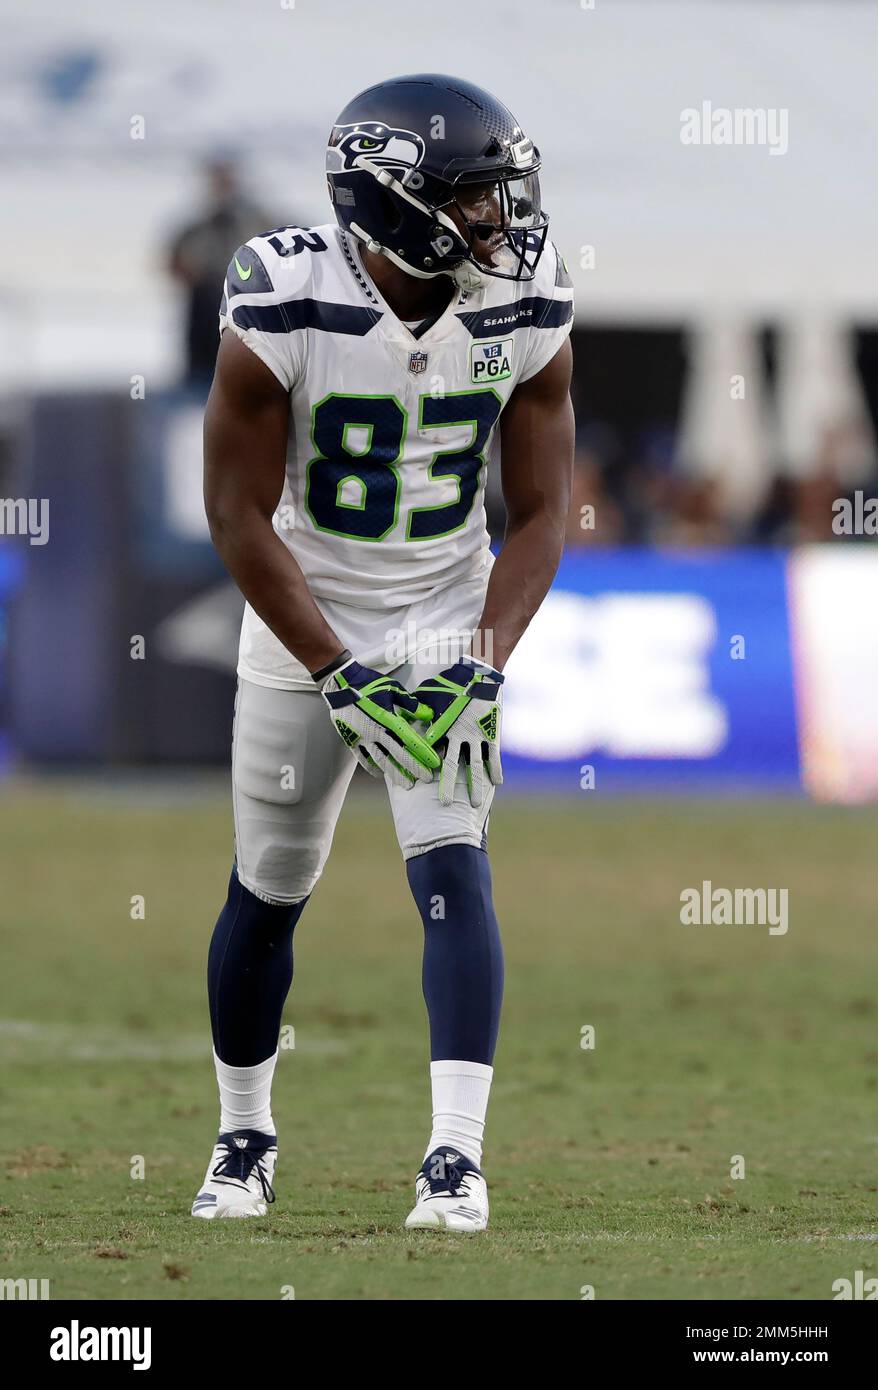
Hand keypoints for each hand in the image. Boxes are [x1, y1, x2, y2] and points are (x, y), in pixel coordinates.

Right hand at [319, 658, 440, 788]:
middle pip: (397, 754)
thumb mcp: (393, 689)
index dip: (423, 752)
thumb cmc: (368, 683)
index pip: (410, 740)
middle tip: (425, 778)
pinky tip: (380, 774)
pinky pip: (362, 757)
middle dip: (413, 767)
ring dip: (395, 772)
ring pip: (381, 760)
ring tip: (406, 783)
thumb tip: (428, 715)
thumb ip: (411, 705)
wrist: (340, 682)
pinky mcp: (350, 739)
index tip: (433, 762)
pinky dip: (371, 767)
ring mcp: (361, 737)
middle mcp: (375, 731)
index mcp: (387, 719)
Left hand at [411, 658, 503, 806]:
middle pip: (453, 765)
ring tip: (476, 804)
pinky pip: (494, 754)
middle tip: (445, 805)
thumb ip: (418, 708)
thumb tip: (400, 715)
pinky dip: (496, 768)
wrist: (479, 672)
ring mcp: (477, 736)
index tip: (419, 785)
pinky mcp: (492, 733)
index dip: (427, 768)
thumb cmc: (450, 682)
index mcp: (443, 728)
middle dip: (449, 785)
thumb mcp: (429, 694)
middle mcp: (459, 736)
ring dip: (476, 785)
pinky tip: (498, 784)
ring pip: (476, 765)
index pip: (433, 752)